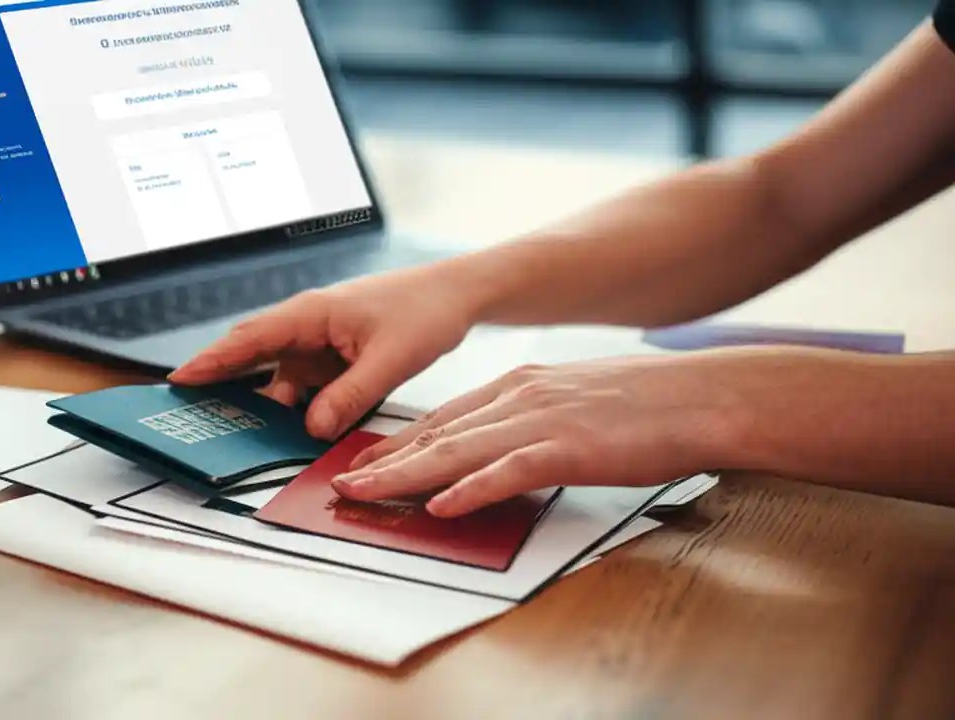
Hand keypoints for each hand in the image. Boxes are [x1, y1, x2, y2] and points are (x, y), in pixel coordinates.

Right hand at [168, 263, 480, 438]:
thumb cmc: (424, 311)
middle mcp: (306, 326)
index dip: (212, 360)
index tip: (180, 380)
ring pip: (275, 378)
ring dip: (260, 406)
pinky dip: (292, 410)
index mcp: (311, 313)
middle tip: (188, 412)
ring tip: (234, 436)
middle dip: (219, 382)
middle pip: (251, 356)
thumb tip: (311, 429)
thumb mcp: (390, 360)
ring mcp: (316, 344)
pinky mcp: (331, 359)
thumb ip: (349, 395)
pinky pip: (301, 388)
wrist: (455, 297)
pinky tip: (287, 435)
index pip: (250, 338)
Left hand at [331, 354, 744, 516]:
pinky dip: (471, 490)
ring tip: (365, 495)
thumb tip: (505, 451)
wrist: (702, 396)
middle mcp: (519, 396)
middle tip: (344, 484)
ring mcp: (541, 420)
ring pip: (457, 451)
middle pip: (437, 434)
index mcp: (520, 384)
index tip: (366, 461)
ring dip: (405, 475)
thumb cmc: (646, 404)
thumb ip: (533, 420)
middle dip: (384, 461)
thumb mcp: (573, 401)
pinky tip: (441, 506)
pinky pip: (509, 472)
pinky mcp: (568, 448)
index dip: (399, 441)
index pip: (444, 416)